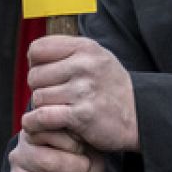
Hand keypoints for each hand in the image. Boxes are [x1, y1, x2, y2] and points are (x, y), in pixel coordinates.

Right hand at [7, 128, 104, 171]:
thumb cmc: (78, 166)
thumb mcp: (83, 147)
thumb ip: (78, 137)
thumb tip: (79, 129)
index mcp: (32, 134)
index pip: (46, 132)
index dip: (69, 142)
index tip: (83, 148)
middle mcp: (19, 155)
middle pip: (46, 161)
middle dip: (73, 167)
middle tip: (86, 170)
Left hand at [22, 35, 139, 153]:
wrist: (139, 115)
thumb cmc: (111, 87)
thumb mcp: (96, 57)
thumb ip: (68, 52)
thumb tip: (33, 55)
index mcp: (85, 48)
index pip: (37, 50)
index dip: (35, 64)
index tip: (45, 75)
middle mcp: (84, 65)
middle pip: (34, 76)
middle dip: (40, 89)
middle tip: (54, 97)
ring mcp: (83, 90)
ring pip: (38, 98)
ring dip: (43, 108)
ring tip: (58, 110)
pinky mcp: (82, 115)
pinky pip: (43, 117)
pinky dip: (35, 123)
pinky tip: (37, 124)